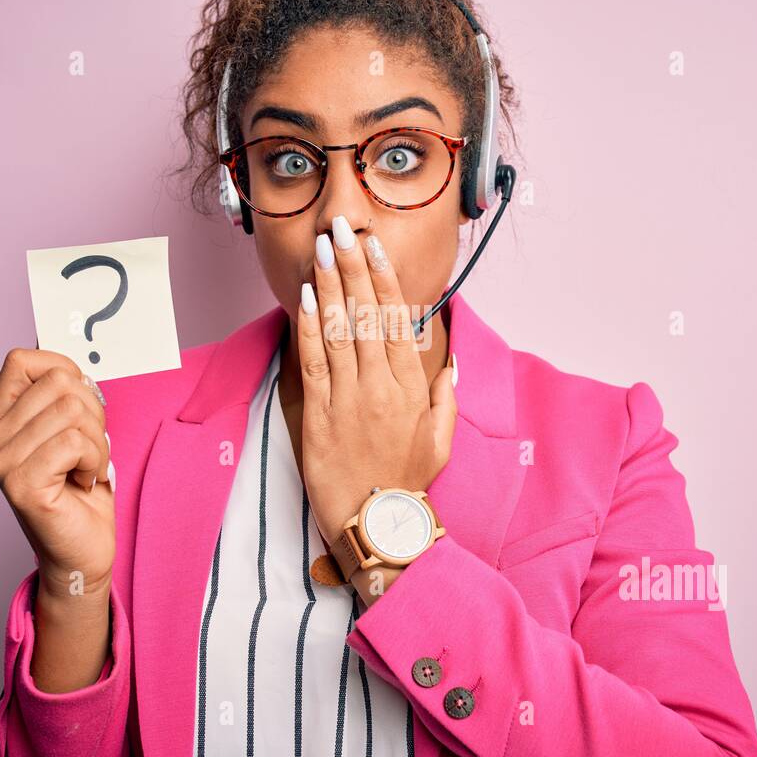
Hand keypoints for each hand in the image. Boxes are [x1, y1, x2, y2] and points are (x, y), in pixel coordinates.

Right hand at [0, 348, 114, 597]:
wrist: (82, 550)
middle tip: (89, 449)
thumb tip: (69, 362)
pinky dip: (95, 460)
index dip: (63, 372)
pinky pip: (75, 442)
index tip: (79, 408)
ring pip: (73, 411)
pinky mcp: (22, 485)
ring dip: (98, 442)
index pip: (22, 359)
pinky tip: (84, 482)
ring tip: (86, 468)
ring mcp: (1, 463)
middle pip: (59, 383)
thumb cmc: (80, 487)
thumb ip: (63, 394)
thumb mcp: (72, 429)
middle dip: (93, 413)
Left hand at [296, 216, 457, 548]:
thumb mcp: (439, 440)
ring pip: (339, 331)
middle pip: (366, 315)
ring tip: (323, 250)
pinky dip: (310, 327)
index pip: (397, 320)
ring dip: (331, 285)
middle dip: (353, 267)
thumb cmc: (408, 484)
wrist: (377, 526)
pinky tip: (307, 297)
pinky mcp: (320, 416)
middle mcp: (381, 386)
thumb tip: (449, 362)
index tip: (374, 247)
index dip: (384, 279)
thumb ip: (444, 397)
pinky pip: (314, 362)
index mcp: (411, 388)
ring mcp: (350, 399)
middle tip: (342, 230)